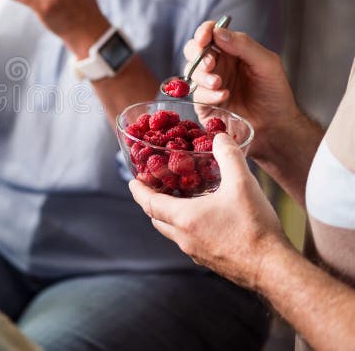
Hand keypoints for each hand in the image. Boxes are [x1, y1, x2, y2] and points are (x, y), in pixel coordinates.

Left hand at [129, 133, 289, 289]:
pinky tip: (205, 220)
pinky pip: (189, 242)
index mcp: (183, 218)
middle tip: (155, 188)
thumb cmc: (254, 227)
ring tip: (179, 201)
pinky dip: (187, 228)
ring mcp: (196, 252)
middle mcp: (184, 238)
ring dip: (170, 216)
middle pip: (157, 218)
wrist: (273, 268)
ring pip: (173, 232)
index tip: (132, 181)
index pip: (148, 203)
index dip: (138, 190)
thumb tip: (219, 137)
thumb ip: (228, 156)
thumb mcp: (242, 184)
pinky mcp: (210, 261)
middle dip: (152, 203)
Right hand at [184, 22, 300, 160]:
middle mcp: (217, 64)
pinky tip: (223, 96)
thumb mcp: (267, 63)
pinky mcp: (204, 103)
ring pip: (191, 71)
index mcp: (231, 50)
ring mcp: (208, 84)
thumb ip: (244, 45)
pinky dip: (208, 94)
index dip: (204, 32)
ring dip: (202, 75)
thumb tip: (218, 32)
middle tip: (210, 63)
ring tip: (218, 83)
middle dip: (197, 54)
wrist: (275, 125)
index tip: (204, 38)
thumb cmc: (275, 93)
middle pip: (193, 50)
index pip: (210, 33)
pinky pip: (196, 94)